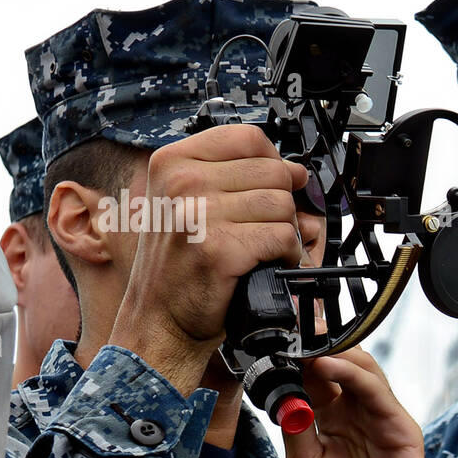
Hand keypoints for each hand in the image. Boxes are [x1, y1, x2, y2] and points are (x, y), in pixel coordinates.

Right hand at [108, 125, 308, 394]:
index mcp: (172, 162)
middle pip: (273, 172)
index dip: (273, 161)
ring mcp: (199, 215)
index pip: (248, 138)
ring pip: (283, 206)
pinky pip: (283, 237)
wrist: (160, 319)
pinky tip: (268, 264)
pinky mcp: (221, 249)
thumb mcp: (188, 203)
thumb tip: (296, 169)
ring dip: (287, 232)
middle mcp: (182, 183)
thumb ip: (234, 178)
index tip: (274, 182)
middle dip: (282, 204)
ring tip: (264, 249)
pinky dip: (288, 255)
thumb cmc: (180, 264)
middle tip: (265, 228)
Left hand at [282, 342, 436, 457]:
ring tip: (303, 341)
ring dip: (332, 352)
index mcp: (335, 422)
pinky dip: (353, 375)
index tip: (270, 338)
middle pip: (341, 365)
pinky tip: (326, 366)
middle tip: (288, 324)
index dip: (296, 357)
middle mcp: (359, 416)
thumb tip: (279, 392)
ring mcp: (382, 420)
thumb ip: (295, 430)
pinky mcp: (401, 430)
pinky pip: (378, 393)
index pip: (317, 377)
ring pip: (362, 370)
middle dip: (316, 343)